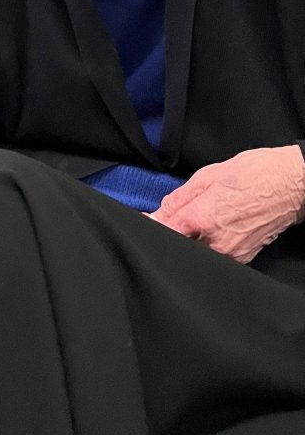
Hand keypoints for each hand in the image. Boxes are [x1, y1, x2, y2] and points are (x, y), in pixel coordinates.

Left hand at [147, 145, 304, 263]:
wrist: (291, 185)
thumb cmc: (252, 175)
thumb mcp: (206, 177)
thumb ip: (177, 200)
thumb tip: (154, 216)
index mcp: (203, 218)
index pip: (163, 232)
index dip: (151, 225)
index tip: (145, 219)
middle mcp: (216, 243)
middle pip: (178, 245)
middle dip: (171, 232)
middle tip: (175, 216)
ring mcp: (231, 255)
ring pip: (194, 252)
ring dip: (188, 238)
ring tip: (198, 219)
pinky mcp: (242, 260)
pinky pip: (213, 255)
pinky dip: (205, 244)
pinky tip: (211, 228)